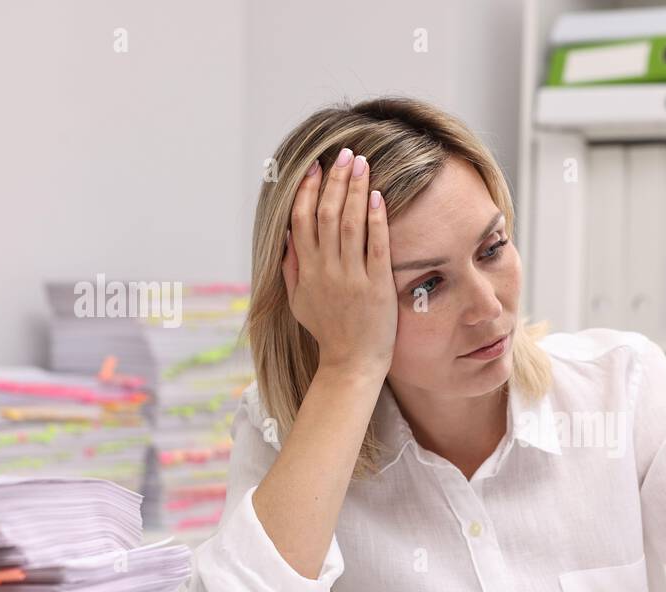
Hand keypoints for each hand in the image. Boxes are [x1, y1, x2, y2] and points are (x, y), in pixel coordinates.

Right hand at [282, 148, 396, 377]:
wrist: (351, 363)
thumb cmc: (328, 332)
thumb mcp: (299, 301)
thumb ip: (292, 268)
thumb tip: (288, 236)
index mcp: (306, 270)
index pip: (302, 220)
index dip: (307, 190)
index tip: (315, 166)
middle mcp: (326, 270)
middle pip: (325, 214)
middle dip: (334, 180)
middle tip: (344, 154)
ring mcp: (351, 277)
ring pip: (349, 223)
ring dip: (354, 190)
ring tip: (361, 164)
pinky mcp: (376, 285)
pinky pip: (375, 246)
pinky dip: (375, 219)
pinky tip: (377, 196)